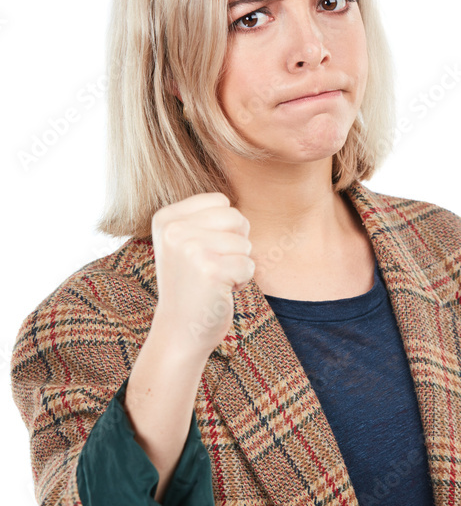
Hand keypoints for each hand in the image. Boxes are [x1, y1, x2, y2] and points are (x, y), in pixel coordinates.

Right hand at [150, 191, 254, 358]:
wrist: (179, 331)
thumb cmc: (191, 284)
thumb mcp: (185, 242)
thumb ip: (204, 215)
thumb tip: (245, 174)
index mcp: (166, 217)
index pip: (222, 202)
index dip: (225, 229)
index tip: (203, 252)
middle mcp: (174, 229)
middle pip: (237, 218)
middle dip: (235, 246)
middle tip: (212, 269)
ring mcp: (191, 249)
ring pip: (245, 243)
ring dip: (238, 265)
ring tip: (213, 281)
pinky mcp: (210, 270)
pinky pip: (249, 265)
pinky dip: (241, 282)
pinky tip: (219, 292)